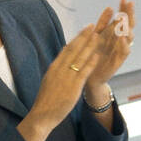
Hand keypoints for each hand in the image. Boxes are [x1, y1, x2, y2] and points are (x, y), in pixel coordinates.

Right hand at [18, 23, 104, 140]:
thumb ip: (57, 71)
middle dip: (84, 36)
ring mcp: (66, 77)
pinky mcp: (73, 86)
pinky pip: (83, 71)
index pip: (67, 49)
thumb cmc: (46, 100)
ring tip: (98, 35)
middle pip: (73, 49)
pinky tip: (97, 55)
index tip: (84, 30)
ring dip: (89, 45)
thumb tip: (62, 62)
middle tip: (93, 26)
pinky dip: (90, 62)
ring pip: (79, 57)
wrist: (42, 115)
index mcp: (54, 67)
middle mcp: (60, 69)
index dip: (77, 38)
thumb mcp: (50, 80)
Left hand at [84, 0, 134, 88]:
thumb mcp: (97, 36)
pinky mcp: (118, 61)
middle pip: (128, 25)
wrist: (89, 76)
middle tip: (129, 3)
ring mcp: (120, 51)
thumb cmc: (94, 55)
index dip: (124, 9)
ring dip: (127, 27)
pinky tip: (122, 37)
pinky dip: (124, 44)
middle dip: (129, 14)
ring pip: (129, 38)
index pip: (122, 19)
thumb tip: (110, 7)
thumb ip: (103, 23)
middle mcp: (120, 41)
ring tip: (124, 18)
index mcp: (115, 34)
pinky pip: (124, 52)